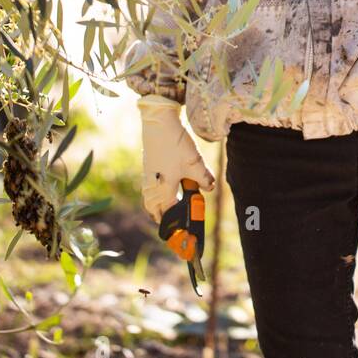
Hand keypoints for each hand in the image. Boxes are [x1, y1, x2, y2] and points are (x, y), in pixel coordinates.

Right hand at [138, 93, 215, 223]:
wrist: (158, 122)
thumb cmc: (175, 145)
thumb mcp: (194, 163)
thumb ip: (204, 179)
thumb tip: (210, 190)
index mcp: (162, 192)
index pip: (167, 217)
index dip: (176, 227)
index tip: (184, 234)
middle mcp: (152, 188)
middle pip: (155, 211)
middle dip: (165, 219)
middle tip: (177, 222)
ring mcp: (148, 178)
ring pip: (151, 200)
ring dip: (160, 206)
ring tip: (172, 206)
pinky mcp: (148, 168)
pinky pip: (151, 189)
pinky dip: (158, 194)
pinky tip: (170, 186)